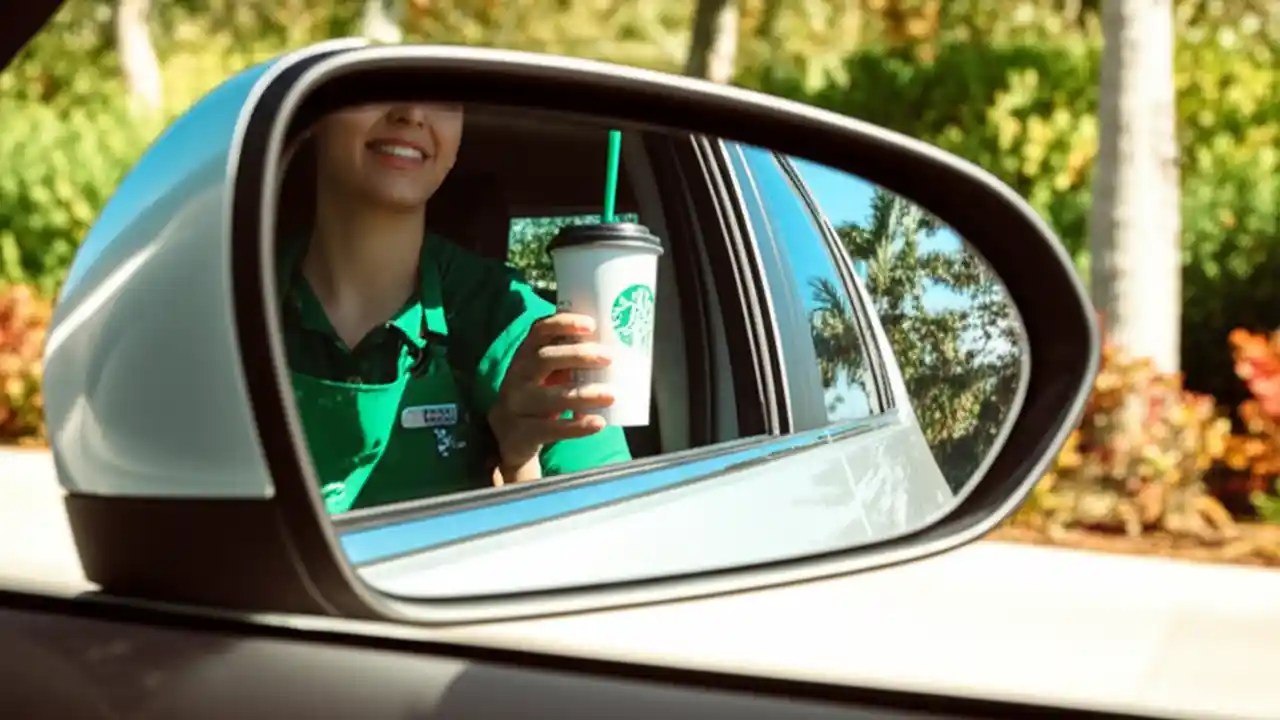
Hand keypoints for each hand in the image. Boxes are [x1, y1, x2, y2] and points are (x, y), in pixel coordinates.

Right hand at [488, 313, 614, 485]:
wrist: (508, 437)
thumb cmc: (538, 396)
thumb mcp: (545, 374)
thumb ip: (569, 362)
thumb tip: (615, 352)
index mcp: (525, 355)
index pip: (539, 330)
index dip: (563, 324)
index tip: (591, 325)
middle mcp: (517, 376)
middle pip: (544, 359)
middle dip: (578, 355)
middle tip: (609, 357)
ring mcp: (516, 405)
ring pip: (550, 397)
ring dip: (583, 395)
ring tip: (611, 395)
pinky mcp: (521, 433)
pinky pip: (551, 428)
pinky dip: (576, 427)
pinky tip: (598, 423)